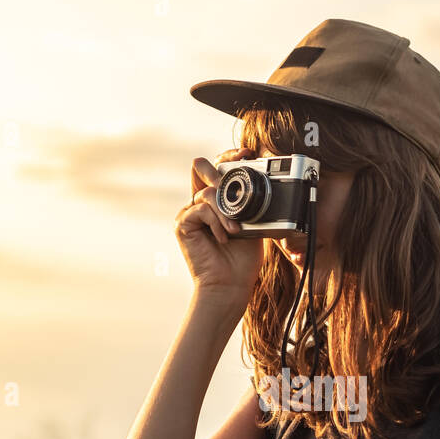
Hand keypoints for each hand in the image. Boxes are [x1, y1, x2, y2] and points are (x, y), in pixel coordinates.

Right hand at [175, 148, 263, 311]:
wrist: (231, 285)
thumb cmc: (243, 260)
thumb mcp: (253, 224)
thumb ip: (250, 203)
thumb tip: (257, 180)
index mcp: (215, 202)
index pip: (217, 167)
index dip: (229, 156)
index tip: (248, 153)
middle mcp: (199, 203)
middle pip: (201, 166)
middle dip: (221, 169)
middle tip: (236, 178)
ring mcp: (189, 213)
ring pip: (206, 192)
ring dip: (226, 210)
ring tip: (237, 229)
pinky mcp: (182, 224)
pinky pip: (200, 209)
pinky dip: (217, 222)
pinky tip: (225, 237)